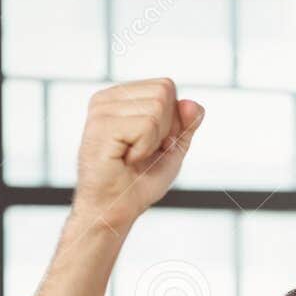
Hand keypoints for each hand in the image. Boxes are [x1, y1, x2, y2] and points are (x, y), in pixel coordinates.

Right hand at [72, 78, 204, 230]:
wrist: (116, 209)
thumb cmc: (138, 182)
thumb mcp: (172, 150)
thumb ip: (186, 126)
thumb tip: (194, 104)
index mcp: (120, 98)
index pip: (166, 86)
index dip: (172, 121)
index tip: (151, 144)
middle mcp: (107, 98)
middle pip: (164, 92)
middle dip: (165, 129)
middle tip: (142, 151)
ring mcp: (101, 110)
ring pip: (157, 108)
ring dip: (153, 141)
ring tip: (132, 156)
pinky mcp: (101, 125)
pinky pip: (146, 125)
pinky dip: (145, 149)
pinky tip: (126, 159)